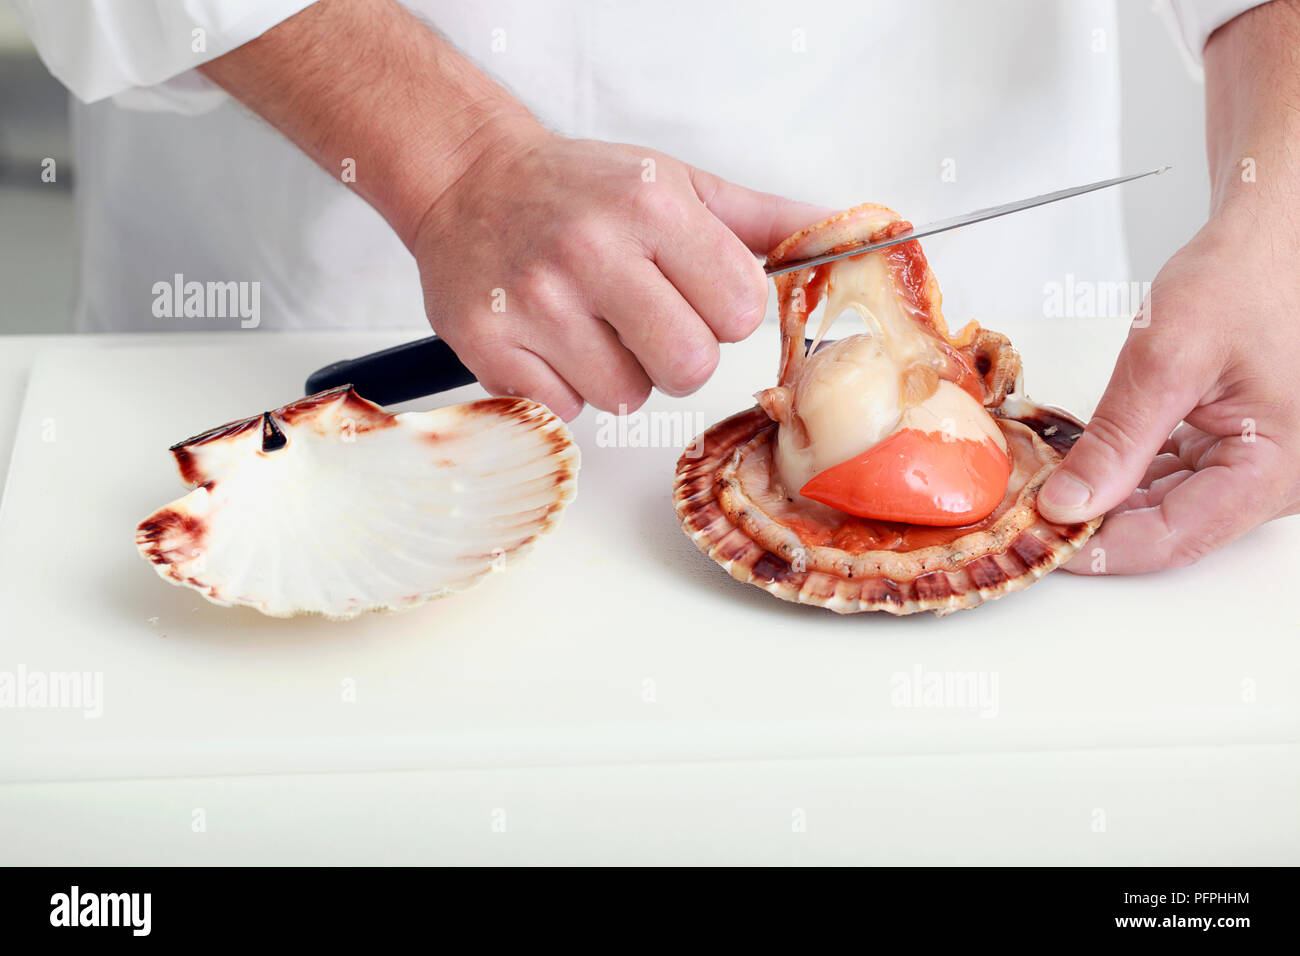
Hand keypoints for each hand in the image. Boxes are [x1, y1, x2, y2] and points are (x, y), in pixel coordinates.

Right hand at [413, 125, 829, 419]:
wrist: (469, 180)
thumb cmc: (581, 188)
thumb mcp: (678, 184)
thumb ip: (764, 222)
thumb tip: (854, 239)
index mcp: (651, 208)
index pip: (740, 312)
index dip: (724, 313)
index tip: (694, 293)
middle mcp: (590, 252)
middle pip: (689, 367)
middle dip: (679, 357)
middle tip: (646, 321)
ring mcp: (534, 303)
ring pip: (625, 398)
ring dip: (619, 376)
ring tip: (591, 325)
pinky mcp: (488, 344)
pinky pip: (565, 411)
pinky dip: (565, 389)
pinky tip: (550, 342)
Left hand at [1037, 200, 1299, 572]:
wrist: (1270, 239)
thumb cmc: (1244, 279)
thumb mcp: (1167, 359)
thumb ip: (1117, 440)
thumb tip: (1069, 504)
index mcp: (1276, 469)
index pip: (1175, 540)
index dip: (1102, 549)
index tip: (1044, 539)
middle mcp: (1275, 480)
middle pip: (1170, 529)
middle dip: (1097, 523)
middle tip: (1029, 513)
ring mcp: (1254, 467)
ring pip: (1165, 508)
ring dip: (1105, 501)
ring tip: (1044, 486)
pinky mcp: (1232, 448)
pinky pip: (1171, 481)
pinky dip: (1123, 475)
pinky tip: (1080, 465)